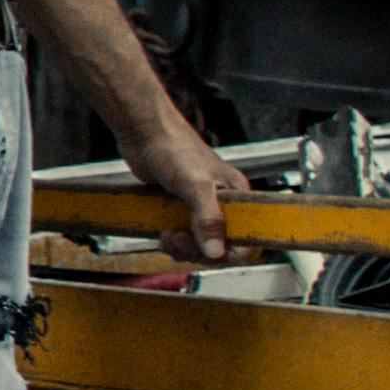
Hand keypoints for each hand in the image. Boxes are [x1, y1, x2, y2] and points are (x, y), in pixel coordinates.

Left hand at [137, 116, 242, 267]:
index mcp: (236, 196)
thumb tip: (215, 251)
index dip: (229, 251)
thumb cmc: (174, 148)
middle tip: (179, 239)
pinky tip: (162, 234)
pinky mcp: (178, 208)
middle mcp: (221, 203)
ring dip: (181, 247)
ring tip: (167, 236)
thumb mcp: (196, 186)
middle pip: (219, 245)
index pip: (245, 237)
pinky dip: (172, 241)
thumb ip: (208, 219)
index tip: (208, 254)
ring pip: (198, 244)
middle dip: (197, 249)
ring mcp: (198, 207)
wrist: (143, 134)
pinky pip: (181, 236)